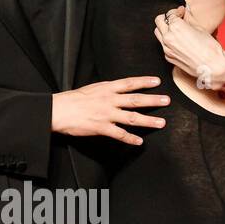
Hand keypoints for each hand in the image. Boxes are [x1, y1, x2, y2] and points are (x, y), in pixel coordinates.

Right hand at [52, 77, 169, 144]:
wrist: (58, 111)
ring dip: (148, 121)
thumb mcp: (91, 89)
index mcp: (106, 89)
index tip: (157, 82)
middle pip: (136, 100)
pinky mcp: (101, 128)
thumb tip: (116, 91)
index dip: (144, 82)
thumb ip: (106, 91)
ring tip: (161, 123)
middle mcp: (109, 100)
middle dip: (153, 100)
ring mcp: (106, 114)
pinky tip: (139, 142)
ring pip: (132, 117)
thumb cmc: (72, 100)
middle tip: (166, 100)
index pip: (129, 83)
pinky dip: (130, 138)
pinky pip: (119, 134)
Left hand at [154, 5, 224, 90]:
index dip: (177, 12)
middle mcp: (168, 37)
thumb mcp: (200, 28)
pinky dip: (168, 41)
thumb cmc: (209, 48)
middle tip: (175, 19)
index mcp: (176, 27)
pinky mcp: (168, 57)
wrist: (212, 66)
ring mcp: (166, 48)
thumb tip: (185, 12)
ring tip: (175, 30)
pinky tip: (178, 42)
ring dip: (164, 29)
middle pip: (159, 21)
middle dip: (167, 18)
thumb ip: (189, 18)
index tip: (182, 12)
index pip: (170, 14)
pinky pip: (163, 45)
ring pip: (158, 33)